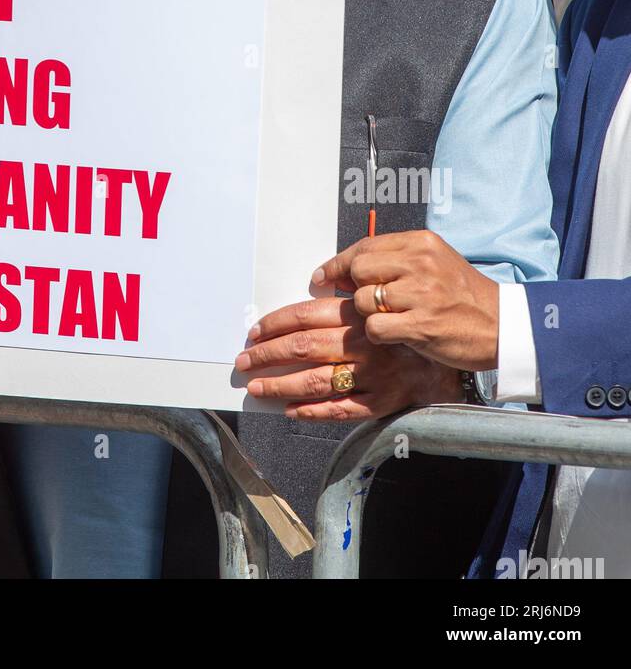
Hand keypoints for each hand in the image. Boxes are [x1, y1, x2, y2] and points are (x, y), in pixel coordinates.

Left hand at [235, 296, 463, 420]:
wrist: (453, 357)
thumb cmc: (409, 326)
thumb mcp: (381, 300)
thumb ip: (349, 296)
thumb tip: (313, 286)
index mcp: (358, 315)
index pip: (306, 316)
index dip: (274, 324)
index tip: (253, 332)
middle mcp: (362, 344)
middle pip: (304, 347)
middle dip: (267, 354)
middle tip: (243, 361)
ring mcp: (372, 375)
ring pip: (317, 380)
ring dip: (281, 384)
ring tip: (257, 387)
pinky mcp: (382, 401)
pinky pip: (341, 409)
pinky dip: (313, 411)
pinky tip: (291, 410)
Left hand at [313, 230, 499, 370]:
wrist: (503, 327)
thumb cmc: (465, 297)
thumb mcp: (435, 262)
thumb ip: (396, 259)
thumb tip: (347, 265)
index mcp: (422, 243)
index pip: (365, 246)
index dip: (339, 263)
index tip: (324, 275)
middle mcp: (420, 263)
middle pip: (358, 270)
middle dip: (354, 289)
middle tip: (366, 302)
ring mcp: (421, 294)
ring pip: (363, 300)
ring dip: (370, 315)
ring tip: (394, 319)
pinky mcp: (421, 324)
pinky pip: (375, 328)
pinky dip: (379, 335)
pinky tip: (397, 335)